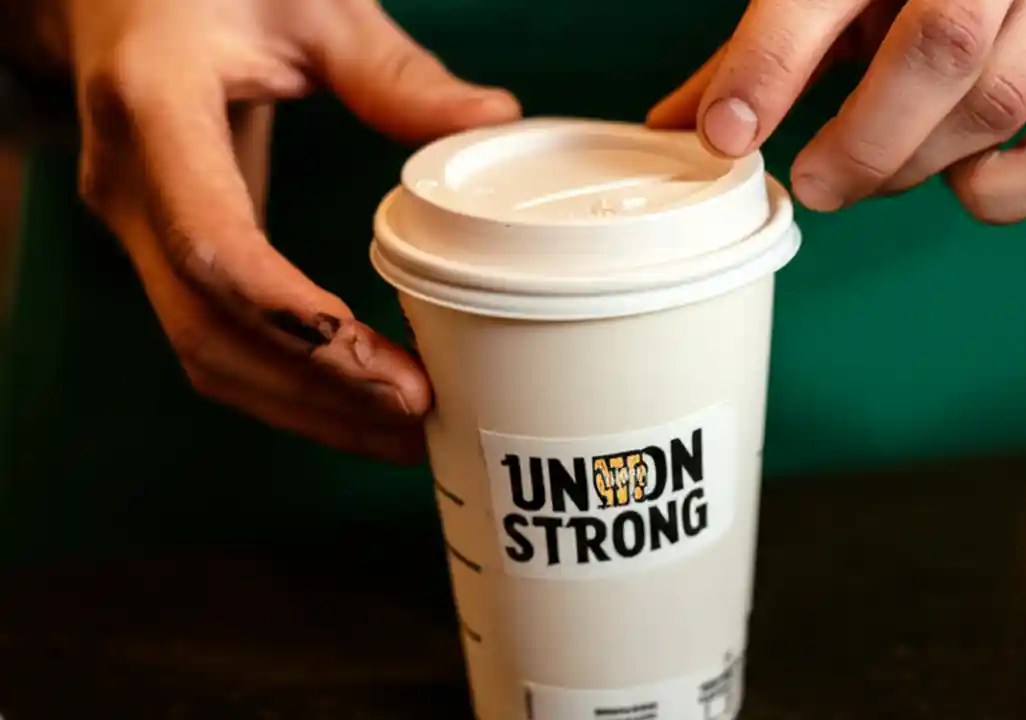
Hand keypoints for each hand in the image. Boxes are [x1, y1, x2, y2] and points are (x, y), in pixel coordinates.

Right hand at [58, 0, 520, 462]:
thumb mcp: (309, 3)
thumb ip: (393, 70)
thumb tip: (492, 121)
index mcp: (155, 112)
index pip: (215, 249)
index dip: (301, 325)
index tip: (391, 373)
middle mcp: (128, 187)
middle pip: (210, 331)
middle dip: (318, 394)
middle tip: (420, 423)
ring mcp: (134, 227)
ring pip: (203, 352)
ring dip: (302, 408)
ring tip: (401, 434)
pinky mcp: (160, 248)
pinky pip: (210, 335)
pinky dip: (282, 382)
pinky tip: (353, 398)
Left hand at [649, 0, 1025, 222]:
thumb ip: (764, 53)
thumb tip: (675, 127)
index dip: (769, 65)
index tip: (724, 138)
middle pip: (939, 46)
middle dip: (862, 139)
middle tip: (814, 184)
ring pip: (998, 105)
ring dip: (915, 166)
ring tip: (866, 177)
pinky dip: (1003, 193)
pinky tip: (961, 175)